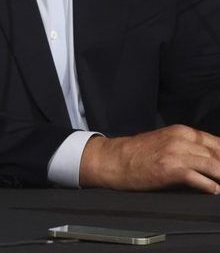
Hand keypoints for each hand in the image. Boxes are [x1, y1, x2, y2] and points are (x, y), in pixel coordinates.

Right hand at [80, 125, 219, 193]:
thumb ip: (189, 147)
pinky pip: (198, 178)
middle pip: (219, 154)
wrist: (112, 159)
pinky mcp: (169, 169)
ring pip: (214, 165)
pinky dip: (210, 186)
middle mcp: (181, 139)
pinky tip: (214, 191)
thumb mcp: (166, 142)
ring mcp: (175, 153)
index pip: (218, 143)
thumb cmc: (138, 154)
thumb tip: (212, 162)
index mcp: (182, 132)